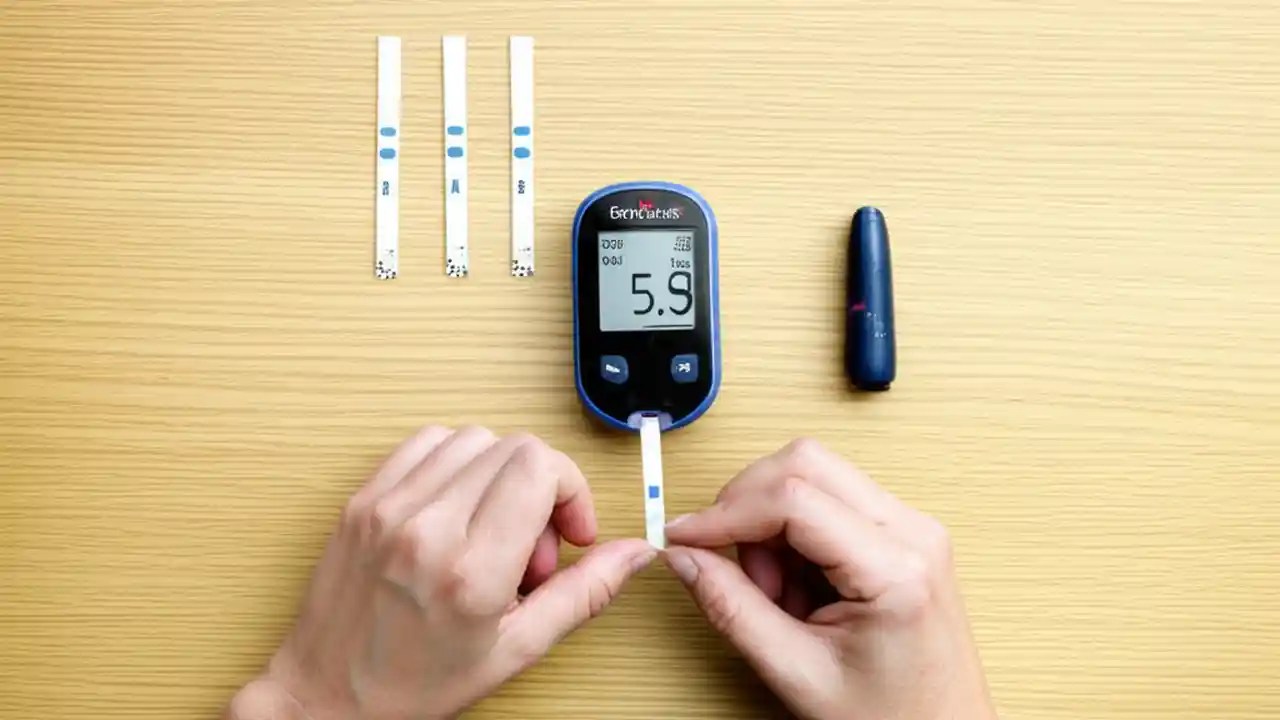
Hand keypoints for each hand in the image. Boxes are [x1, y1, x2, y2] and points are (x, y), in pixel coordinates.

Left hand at [226, 426, 655, 719]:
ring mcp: (387, 506)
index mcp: (469, 569)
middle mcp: (425, 526)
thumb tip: (637, 552)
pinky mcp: (362, 498)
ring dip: (498, 474)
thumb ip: (584, 593)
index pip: (540, 467)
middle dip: (542, 487)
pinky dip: (455, 465)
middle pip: (514, 447)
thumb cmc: (413, 686)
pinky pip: (425, 443)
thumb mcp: (516, 650)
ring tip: (491, 530)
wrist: (325, 697)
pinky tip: (457, 511)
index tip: (572, 531)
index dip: (572, 490)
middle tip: (532, 545)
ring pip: (473, 438)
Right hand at [664, 439, 994, 719]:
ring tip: (778, 595)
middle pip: (804, 463)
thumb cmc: (893, 716)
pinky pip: (829, 499)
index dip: (726, 511)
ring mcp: (911, 525)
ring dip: (772, 525)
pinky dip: (793, 534)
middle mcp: (913, 531)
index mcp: (896, 568)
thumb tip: (684, 557)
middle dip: (748, 507)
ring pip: (813, 475)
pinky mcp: (900, 531)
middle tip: (736, 569)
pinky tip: (800, 587)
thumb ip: (732, 609)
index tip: (685, 536)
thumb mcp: (797, 673)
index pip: (794, 498)